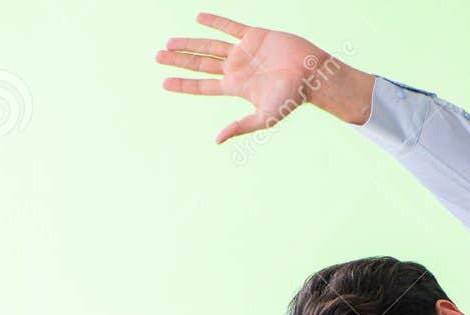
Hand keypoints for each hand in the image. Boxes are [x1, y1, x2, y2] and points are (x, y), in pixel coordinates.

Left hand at [155, 12, 371, 142]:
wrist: (312, 74)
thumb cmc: (292, 98)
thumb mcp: (264, 117)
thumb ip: (240, 126)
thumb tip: (216, 140)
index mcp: (235, 87)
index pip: (202, 86)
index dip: (183, 84)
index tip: (163, 82)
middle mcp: (236, 68)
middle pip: (200, 64)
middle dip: (178, 61)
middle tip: (157, 57)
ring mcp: (244, 51)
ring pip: (210, 45)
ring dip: (189, 43)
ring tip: (169, 42)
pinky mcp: (255, 36)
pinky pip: (231, 27)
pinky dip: (215, 22)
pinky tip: (198, 18)